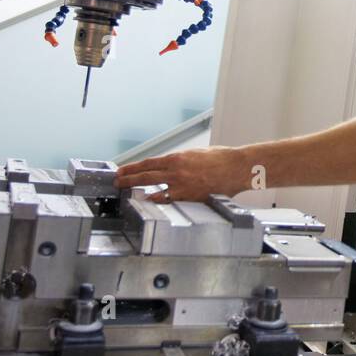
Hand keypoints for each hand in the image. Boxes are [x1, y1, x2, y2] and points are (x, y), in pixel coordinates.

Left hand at [114, 148, 244, 201]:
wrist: (236, 168)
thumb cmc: (221, 159)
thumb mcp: (197, 154)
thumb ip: (182, 160)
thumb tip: (171, 166)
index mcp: (178, 157)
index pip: (148, 163)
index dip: (133, 167)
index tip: (122, 170)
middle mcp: (176, 170)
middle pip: (145, 175)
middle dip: (129, 179)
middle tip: (118, 182)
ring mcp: (182, 185)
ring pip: (153, 189)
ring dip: (139, 191)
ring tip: (129, 193)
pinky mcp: (189, 196)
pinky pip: (168, 200)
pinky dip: (157, 200)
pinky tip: (148, 202)